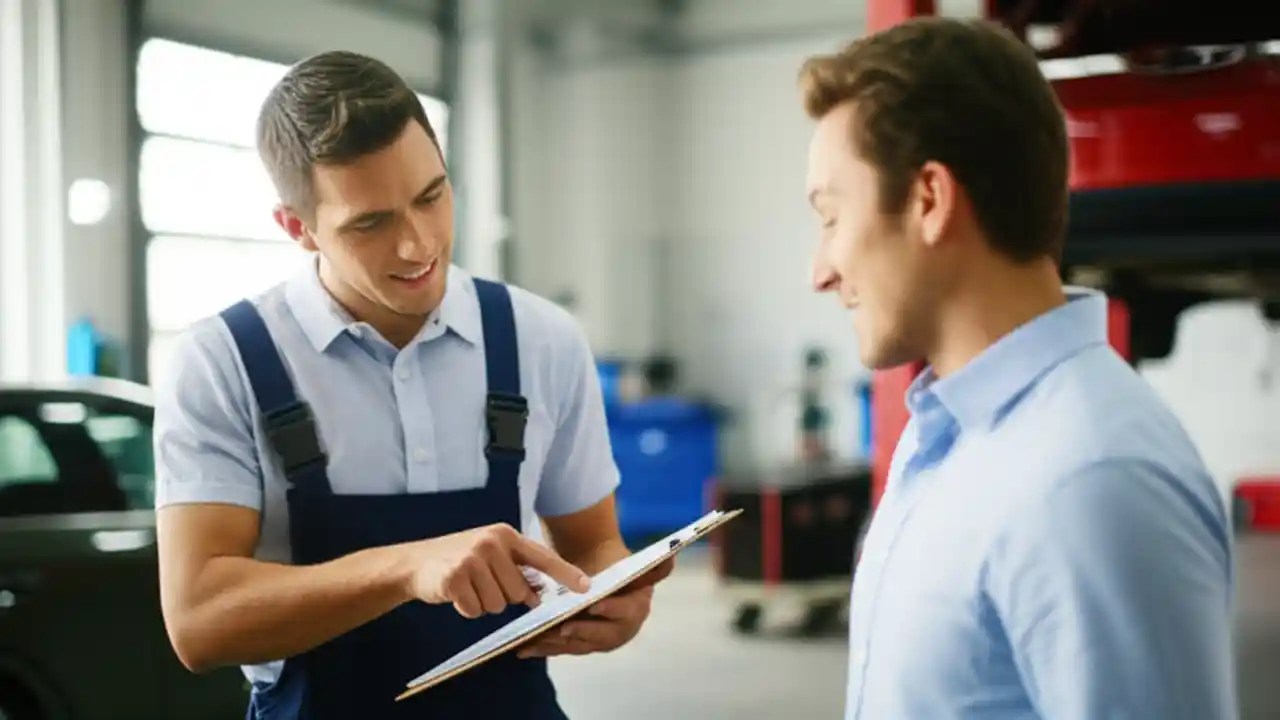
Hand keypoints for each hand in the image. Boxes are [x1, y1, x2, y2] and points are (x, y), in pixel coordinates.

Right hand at [406, 524, 589, 618]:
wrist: (415, 562)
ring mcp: (472, 559)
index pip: (542, 557)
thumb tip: (538, 596)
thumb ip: (517, 571)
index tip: (587, 588)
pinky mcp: (454, 578)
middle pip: (519, 592)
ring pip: (498, 605)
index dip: (566, 574)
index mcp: (505, 535)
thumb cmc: (459, 559)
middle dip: (504, 596)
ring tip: (469, 587)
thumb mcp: (491, 556)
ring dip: (484, 604)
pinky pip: (475, 610)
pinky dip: (467, 608)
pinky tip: (456, 593)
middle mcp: (491, 543)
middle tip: (483, 583)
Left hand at [516, 557, 674, 658]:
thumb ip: (654, 567)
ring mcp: (599, 642)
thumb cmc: (617, 568)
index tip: (595, 604)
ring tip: (534, 639)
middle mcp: (620, 631)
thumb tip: (672, 559)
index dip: (611, 610)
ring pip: (576, 645)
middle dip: (580, 632)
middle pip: (600, 636)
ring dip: (555, 643)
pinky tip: (522, 650)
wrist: (602, 574)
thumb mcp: (635, 565)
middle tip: (562, 627)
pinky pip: (560, 649)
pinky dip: (542, 649)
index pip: (626, 612)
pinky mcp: (579, 646)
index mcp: (637, 610)